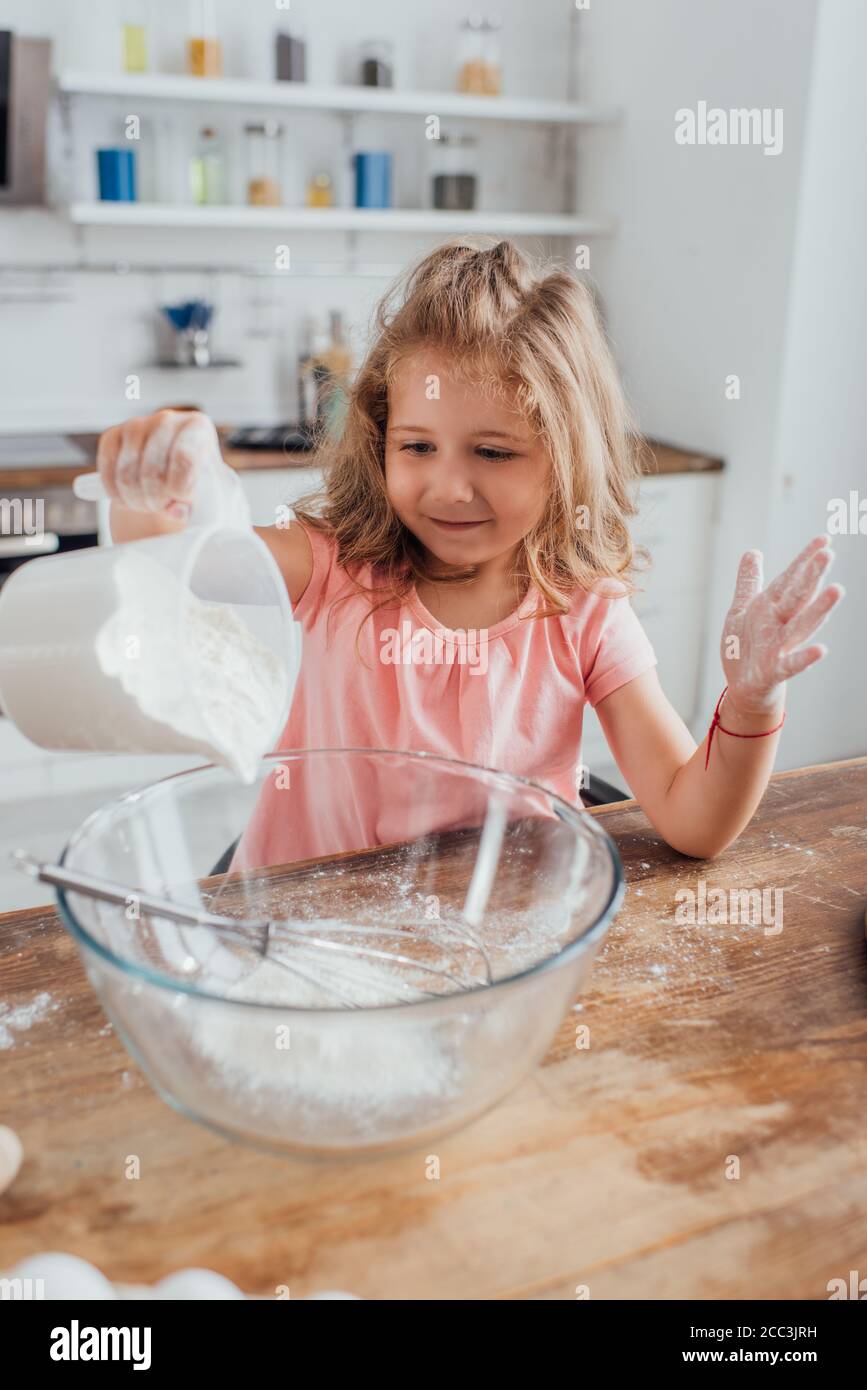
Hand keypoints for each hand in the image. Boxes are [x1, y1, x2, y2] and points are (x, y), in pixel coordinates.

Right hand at [96, 409, 229, 521]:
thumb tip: (176, 511)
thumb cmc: (198, 485)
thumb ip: (199, 507)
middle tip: (163, 507)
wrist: (174, 476)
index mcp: (198, 427)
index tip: (181, 500)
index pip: (185, 460)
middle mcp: (166, 420)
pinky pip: (107, 473)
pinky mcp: (112, 435)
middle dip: (156, 502)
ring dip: (137, 502)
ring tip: (150, 506)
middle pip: (152, 472)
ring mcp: (136, 425)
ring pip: (127, 476)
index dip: (180, 490)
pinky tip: (130, 500)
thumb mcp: (210, 498)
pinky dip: (117, 496)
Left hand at [721, 535, 844, 716]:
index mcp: (771, 607)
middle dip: (811, 576)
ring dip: (819, 609)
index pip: (791, 579)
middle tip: (829, 553)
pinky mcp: (774, 670)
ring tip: (837, 590)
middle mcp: (780, 623)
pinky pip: (791, 664)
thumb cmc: (745, 647)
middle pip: (798, 597)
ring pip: (802, 625)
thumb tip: (753, 552)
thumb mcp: (741, 610)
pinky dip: (805, 658)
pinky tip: (821, 650)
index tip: (824, 539)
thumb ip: (749, 582)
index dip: (805, 560)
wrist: (743, 689)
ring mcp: (780, 646)